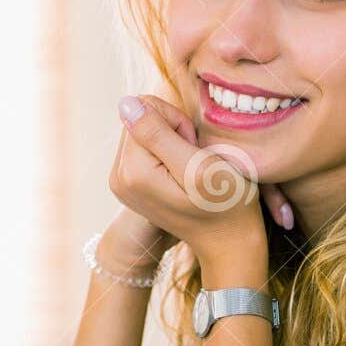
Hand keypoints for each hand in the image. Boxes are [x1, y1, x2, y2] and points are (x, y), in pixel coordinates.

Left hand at [108, 95, 286, 282]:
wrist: (228, 242)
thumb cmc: (225, 204)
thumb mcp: (198, 167)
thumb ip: (158, 133)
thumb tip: (124, 102)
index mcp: (131, 171)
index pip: (143, 110)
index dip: (177, 122)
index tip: (193, 151)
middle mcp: (118, 176)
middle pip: (139, 120)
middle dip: (173, 131)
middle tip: (194, 161)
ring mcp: (122, 182)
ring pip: (143, 131)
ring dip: (173, 141)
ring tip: (191, 169)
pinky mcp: (130, 183)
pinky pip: (145, 147)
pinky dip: (168, 153)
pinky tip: (183, 175)